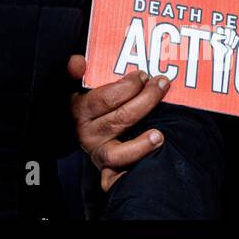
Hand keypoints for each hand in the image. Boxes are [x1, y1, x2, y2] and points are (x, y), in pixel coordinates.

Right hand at [67, 55, 169, 191]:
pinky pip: (119, 177)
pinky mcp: (109, 170)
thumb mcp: (77, 86)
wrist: (76, 133)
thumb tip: (78, 62)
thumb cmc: (86, 106)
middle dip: (146, 100)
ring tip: (159, 135)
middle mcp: (88, 134)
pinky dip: (132, 174)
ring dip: (142, 144)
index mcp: (80, 111)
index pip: (106, 98)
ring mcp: (99, 153)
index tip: (143, 75)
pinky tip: (149, 164)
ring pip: (119, 153)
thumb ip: (77, 72)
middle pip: (121, 119)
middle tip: (162, 85)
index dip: (128, 86)